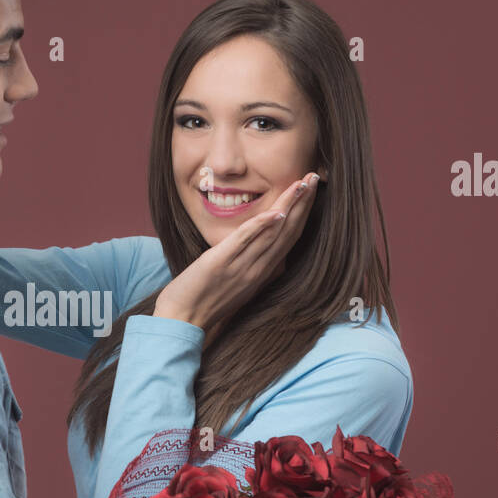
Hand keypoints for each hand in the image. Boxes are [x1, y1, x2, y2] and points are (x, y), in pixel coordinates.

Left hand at [154, 173, 319, 343]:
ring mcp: (241, 267)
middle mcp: (257, 270)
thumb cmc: (205, 300)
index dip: (303, 213)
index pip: (289, 238)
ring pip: (272, 234)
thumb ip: (251, 264)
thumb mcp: (236, 282)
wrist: (182, 320)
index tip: (311, 191)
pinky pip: (244, 242)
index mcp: (262, 272)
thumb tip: (262, 247)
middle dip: (303, 203)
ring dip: (290, 206)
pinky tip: (276, 211)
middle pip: (287, 232)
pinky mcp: (220, 264)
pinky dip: (261, 226)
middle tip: (315, 177)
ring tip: (303, 184)